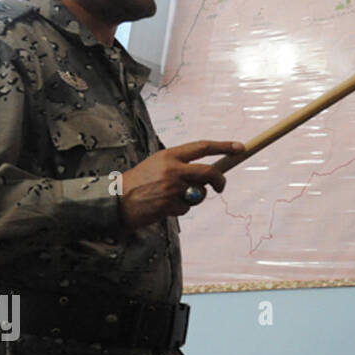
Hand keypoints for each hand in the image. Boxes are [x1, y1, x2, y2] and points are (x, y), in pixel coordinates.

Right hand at [116, 140, 243, 230]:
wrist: (114, 200)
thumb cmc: (138, 182)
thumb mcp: (158, 164)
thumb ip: (181, 166)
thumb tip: (208, 173)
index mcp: (170, 155)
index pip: (202, 147)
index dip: (224, 146)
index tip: (240, 148)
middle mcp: (173, 169)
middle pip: (209, 172)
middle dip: (220, 180)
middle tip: (221, 186)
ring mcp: (172, 188)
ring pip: (199, 193)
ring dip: (194, 198)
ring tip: (173, 197)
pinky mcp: (169, 205)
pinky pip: (187, 208)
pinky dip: (180, 208)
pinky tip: (164, 206)